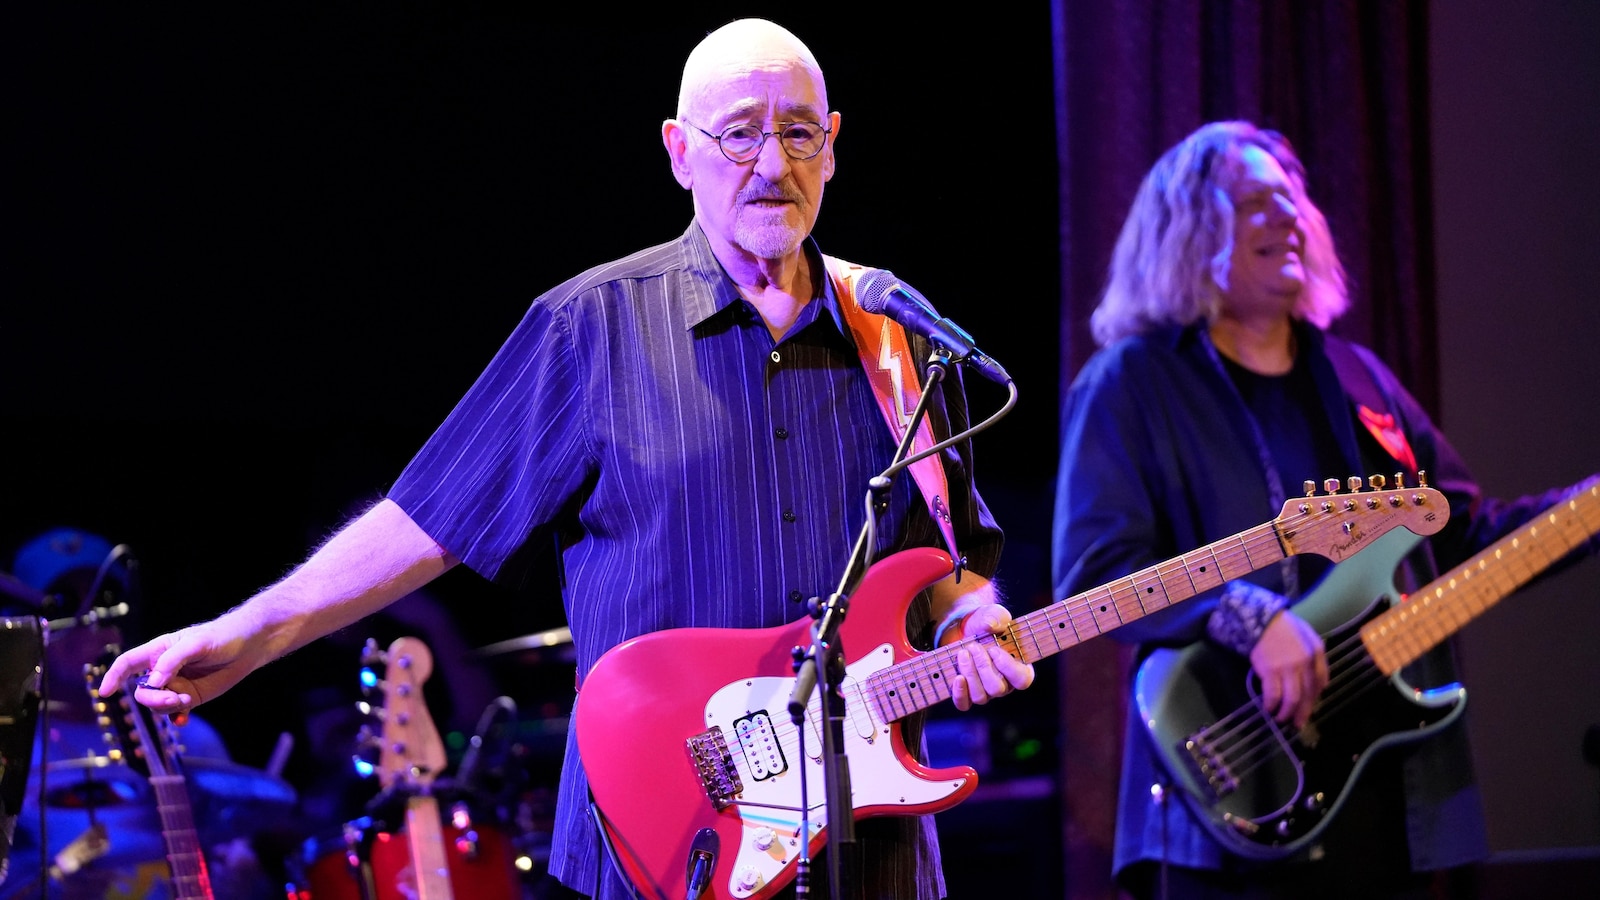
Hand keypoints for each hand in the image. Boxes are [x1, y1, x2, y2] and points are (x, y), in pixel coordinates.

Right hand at [96, 614, 268, 714]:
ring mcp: (176, 684)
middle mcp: (163, 670)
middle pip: (142, 691)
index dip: (113, 676)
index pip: (128, 663)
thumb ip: (172, 661)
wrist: (249, 646)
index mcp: (159, 651)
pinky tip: (184, 719)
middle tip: (175, 698)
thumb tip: (152, 682)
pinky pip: (174, 712)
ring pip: (157, 704)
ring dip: (167, 706)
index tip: (104, 693)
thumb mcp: (196, 644)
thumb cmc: (222, 637)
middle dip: (153, 698)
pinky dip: (176, 717)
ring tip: (187, 699)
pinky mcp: (190, 696)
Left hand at [949, 604, 1035, 710]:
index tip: (994, 649)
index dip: (1008, 668)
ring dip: (969, 673)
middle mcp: (1004, 684)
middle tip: (973, 646)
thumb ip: (996, 616)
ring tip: (962, 653)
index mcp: (1019, 668)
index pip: (1022, 680)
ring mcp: (985, 692)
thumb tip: (992, 625)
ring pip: (981, 696)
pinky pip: (964, 704)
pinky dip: (960, 693)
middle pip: (997, 689)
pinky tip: (957, 677)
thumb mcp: (991, 614)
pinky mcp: (966, 694)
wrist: (961, 628)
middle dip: (983, 666)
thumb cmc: (983, 623)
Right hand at [1249, 609, 1327, 728]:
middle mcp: (1305, 662)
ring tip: (1281, 719)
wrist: (1261, 619)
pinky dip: (1271, 705)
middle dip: (1303, 712)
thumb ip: (1316, 657)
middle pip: (1308, 694)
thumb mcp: (1307, 636)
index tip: (1308, 706)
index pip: (1321, 682)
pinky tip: (1268, 708)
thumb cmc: (1284, 627)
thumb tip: (1320, 683)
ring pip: (1292, 699)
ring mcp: (1287, 667)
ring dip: (1287, 712)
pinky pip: (1273, 694)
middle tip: (1297, 723)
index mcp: (1316, 653)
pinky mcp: (1270, 670)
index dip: (1314, 698)